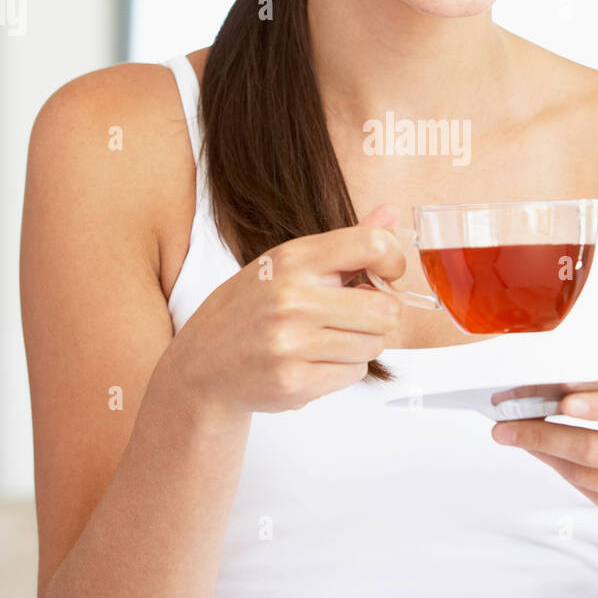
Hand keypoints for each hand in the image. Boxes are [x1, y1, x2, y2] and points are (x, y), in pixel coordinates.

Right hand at [160, 203, 404, 418]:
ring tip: (324, 340)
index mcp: (293, 259)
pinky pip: (354, 373)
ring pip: (374, 345)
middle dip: (379, 316)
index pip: (372, 244)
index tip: (386, 274)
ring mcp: (292, 343)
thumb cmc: (251, 309)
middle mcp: (292, 298)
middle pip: (387, 309)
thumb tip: (392, 215)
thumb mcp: (289, 264)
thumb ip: (345, 243)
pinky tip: (312, 361)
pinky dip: (342, 369)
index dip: (394, 261)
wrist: (203, 363)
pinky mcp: (295, 382)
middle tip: (353, 317)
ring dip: (359, 345)